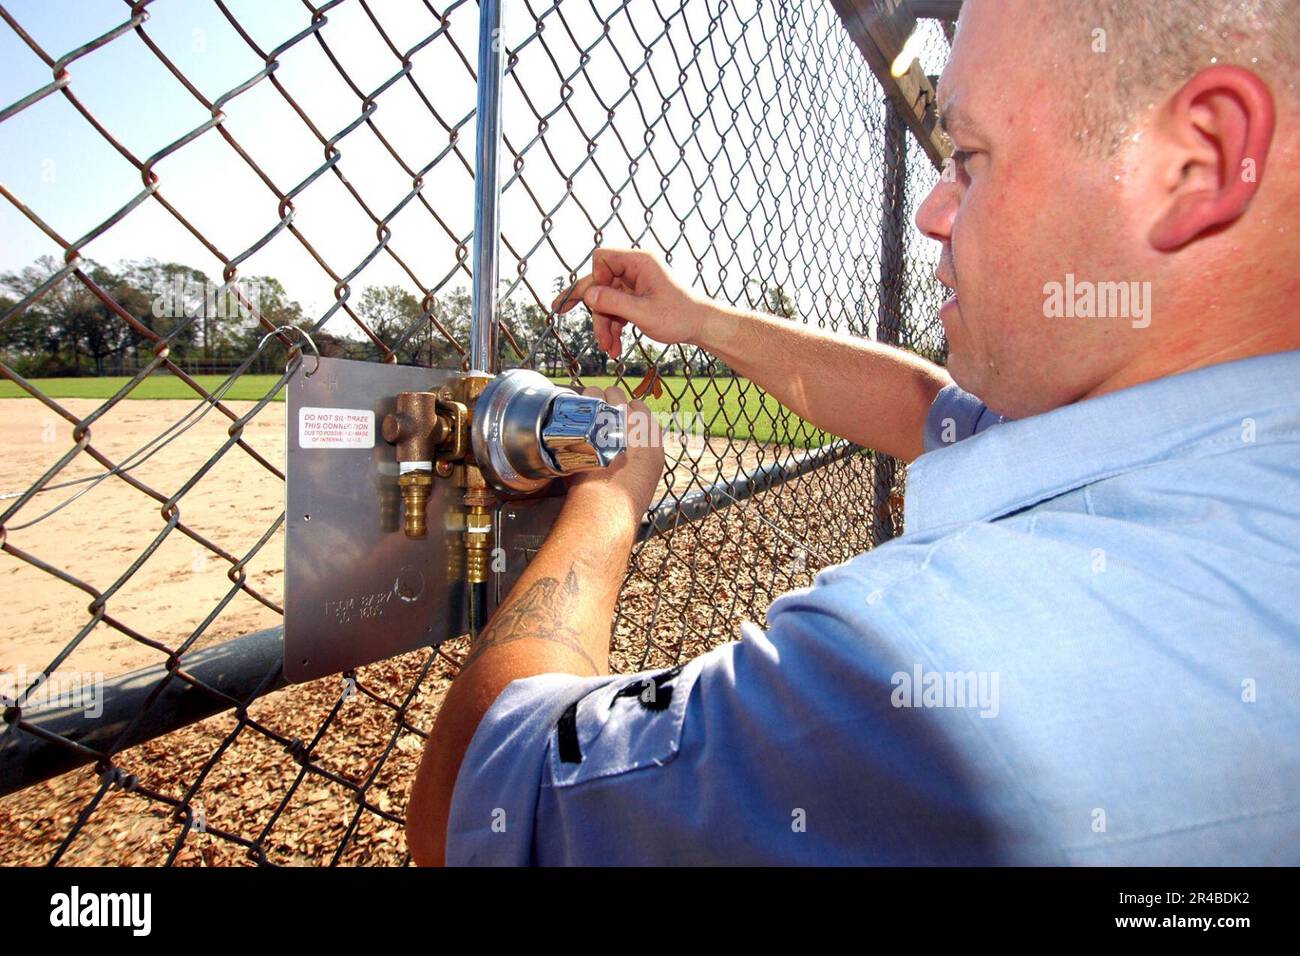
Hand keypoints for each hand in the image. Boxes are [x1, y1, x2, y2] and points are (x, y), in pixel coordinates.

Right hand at [552, 247, 710, 358]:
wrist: (700, 326)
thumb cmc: (679, 316)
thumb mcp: (643, 312)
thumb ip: (613, 302)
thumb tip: (587, 294)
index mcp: (639, 262)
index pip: (602, 258)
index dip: (596, 278)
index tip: (600, 301)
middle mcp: (635, 268)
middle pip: (599, 281)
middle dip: (593, 308)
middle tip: (559, 312)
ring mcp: (635, 282)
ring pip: (606, 299)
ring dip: (604, 324)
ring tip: (609, 349)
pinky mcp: (636, 295)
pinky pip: (615, 306)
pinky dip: (613, 326)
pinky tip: (615, 346)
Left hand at [562, 386, 664, 527]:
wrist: (609, 505)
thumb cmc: (624, 502)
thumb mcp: (644, 477)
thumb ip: (639, 456)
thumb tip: (628, 450)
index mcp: (653, 437)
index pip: (640, 409)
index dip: (624, 413)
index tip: (613, 421)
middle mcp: (636, 422)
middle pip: (621, 396)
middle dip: (607, 401)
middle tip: (594, 416)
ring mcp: (615, 418)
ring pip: (603, 392)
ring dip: (591, 398)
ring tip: (581, 412)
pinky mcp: (592, 418)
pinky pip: (585, 399)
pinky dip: (575, 404)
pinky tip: (570, 415)